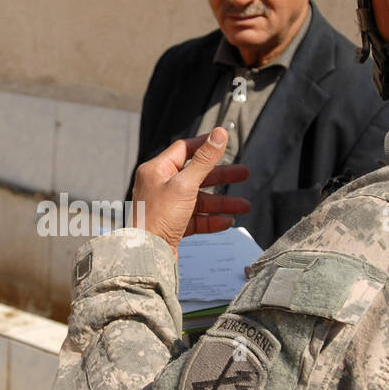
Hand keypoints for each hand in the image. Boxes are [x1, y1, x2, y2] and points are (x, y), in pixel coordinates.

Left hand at [130, 127, 250, 254]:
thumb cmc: (157, 218)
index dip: (205, 145)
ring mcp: (166, 207)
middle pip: (196, 175)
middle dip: (222, 177)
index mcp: (156, 170)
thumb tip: (219, 134)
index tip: (224, 142)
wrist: (145, 255)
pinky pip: (195, 218)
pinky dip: (211, 219)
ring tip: (244, 206)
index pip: (183, 149)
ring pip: (199, 199)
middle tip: (243, 174)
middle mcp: (160, 186)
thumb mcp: (185, 184)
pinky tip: (227, 221)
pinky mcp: (172, 225)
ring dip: (222, 202)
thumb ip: (204, 160)